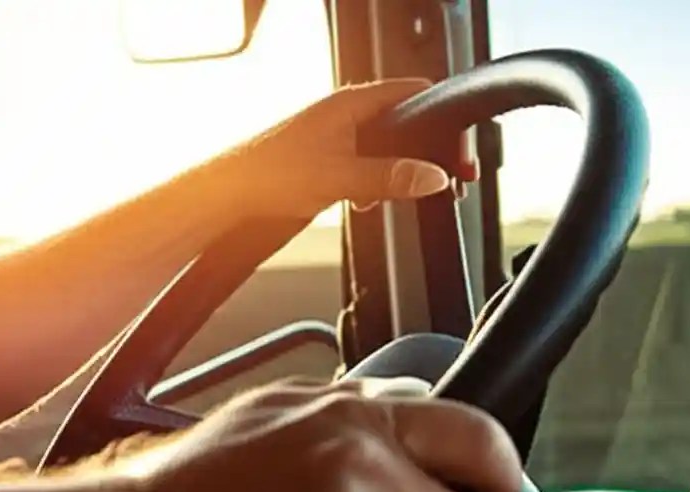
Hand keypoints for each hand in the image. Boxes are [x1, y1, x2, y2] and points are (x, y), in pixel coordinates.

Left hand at [233, 78, 476, 218]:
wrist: (230, 194)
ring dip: (400, 173)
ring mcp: (338, 137)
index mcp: (351, 103)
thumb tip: (434, 177)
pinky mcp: (330, 160)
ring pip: (388, 149)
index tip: (459, 146)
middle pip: (405, 125)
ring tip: (403, 193)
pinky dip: (377, 184)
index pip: (413, 93)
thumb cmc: (270, 172)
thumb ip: (390, 177)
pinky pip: (368, 167)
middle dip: (426, 153)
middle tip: (446, 178)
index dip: (441, 117)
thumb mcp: (341, 176)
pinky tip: (368, 201)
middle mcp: (347, 115)